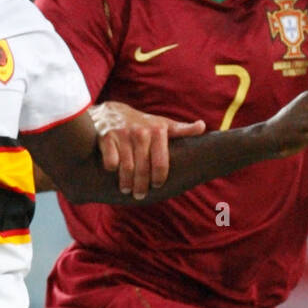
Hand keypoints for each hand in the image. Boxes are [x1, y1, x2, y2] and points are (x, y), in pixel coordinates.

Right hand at [90, 101, 205, 199]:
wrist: (111, 113)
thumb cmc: (141, 124)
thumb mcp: (162, 124)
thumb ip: (181, 129)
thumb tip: (202, 127)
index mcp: (158, 130)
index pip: (161, 163)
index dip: (159, 178)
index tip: (157, 186)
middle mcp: (141, 132)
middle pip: (143, 169)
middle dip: (141, 186)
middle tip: (140, 195)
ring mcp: (123, 134)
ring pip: (127, 168)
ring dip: (126, 183)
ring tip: (126, 190)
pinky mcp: (106, 137)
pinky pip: (110, 162)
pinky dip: (112, 169)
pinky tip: (113, 173)